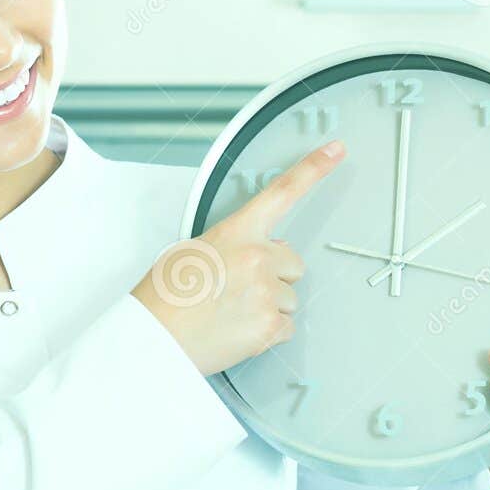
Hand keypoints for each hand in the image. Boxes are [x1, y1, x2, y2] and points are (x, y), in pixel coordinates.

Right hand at [133, 140, 345, 375]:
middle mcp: (257, 258)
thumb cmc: (165, 299)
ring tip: (232, 314)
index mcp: (236, 233)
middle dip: (275, 276)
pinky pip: (287, 327)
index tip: (335, 150)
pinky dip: (267, 333)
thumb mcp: (191, 251)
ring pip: (290, 298)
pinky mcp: (270, 326)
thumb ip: (233, 245)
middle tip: (239, 291)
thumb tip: (264, 254)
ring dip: (269, 306)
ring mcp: (267, 292)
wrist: (155, 339)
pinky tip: (240, 331)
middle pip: (293, 263)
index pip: (281, 192)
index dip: (313, 168)